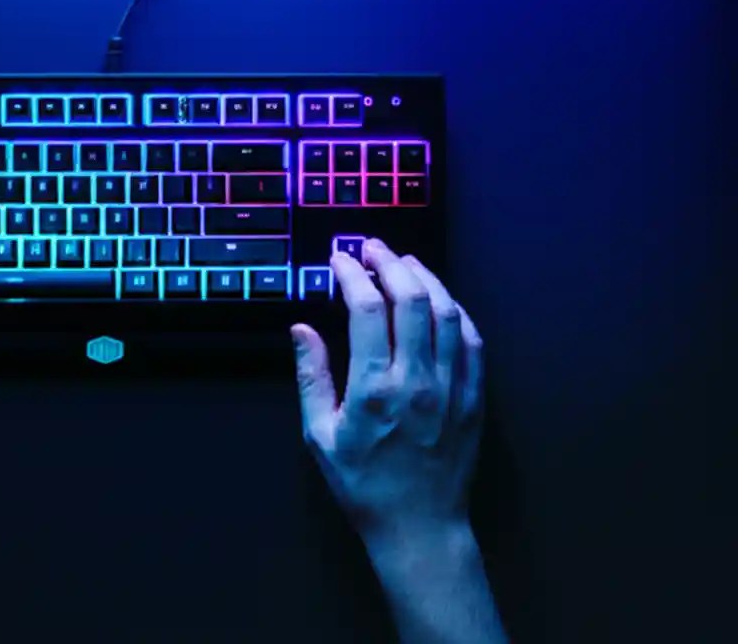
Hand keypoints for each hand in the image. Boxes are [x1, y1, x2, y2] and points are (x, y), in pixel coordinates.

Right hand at [292, 240, 504, 643]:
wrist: (418, 526)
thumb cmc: (363, 484)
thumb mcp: (320, 435)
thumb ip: (311, 377)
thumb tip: (300, 330)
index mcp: (375, 389)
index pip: (367, 310)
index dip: (352, 275)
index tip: (339, 260)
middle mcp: (418, 380)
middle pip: (412, 299)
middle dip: (390, 263)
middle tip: (372, 248)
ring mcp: (452, 387)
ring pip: (447, 312)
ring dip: (425, 278)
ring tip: (404, 263)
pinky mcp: (474, 397)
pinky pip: (472, 340)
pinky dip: (455, 311)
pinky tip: (440, 301)